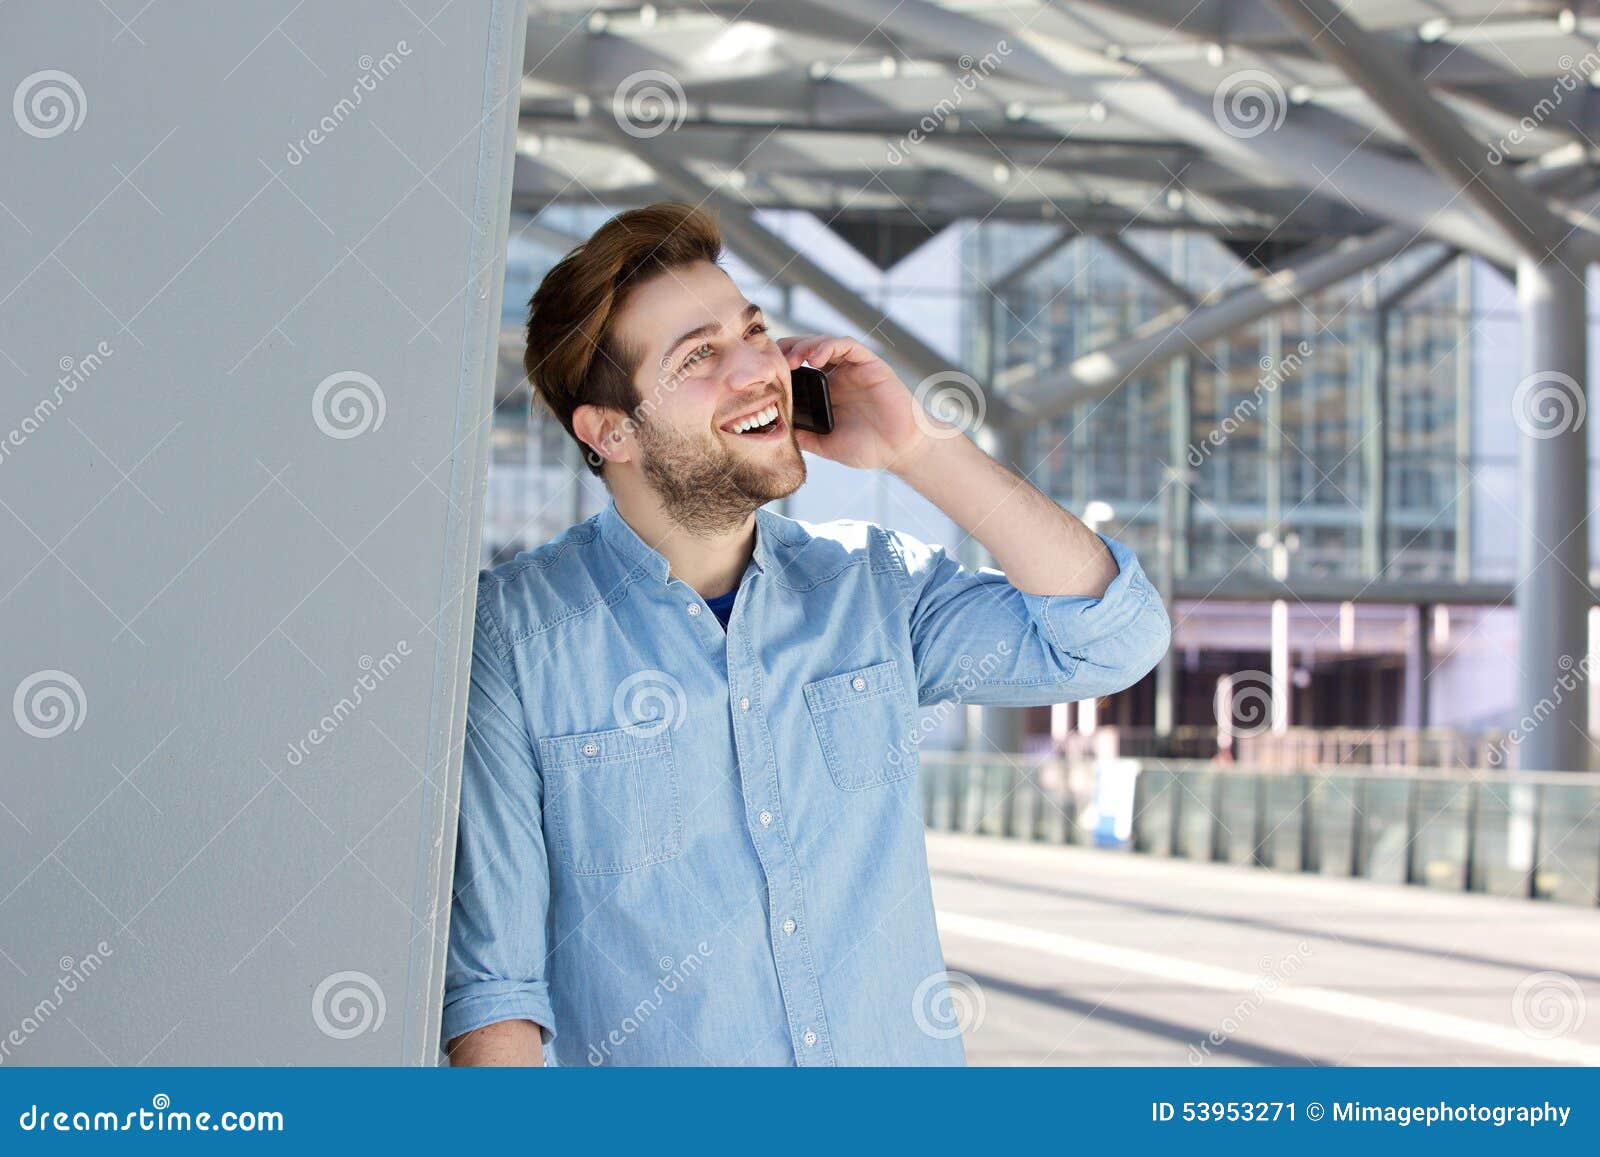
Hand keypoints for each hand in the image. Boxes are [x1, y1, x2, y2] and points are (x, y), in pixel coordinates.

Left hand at [777, 334, 937, 471]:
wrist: (900, 450)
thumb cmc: (867, 448)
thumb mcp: (825, 444)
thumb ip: (803, 435)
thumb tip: (774, 430)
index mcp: (826, 392)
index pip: (798, 369)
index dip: (780, 366)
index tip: (763, 374)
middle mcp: (838, 376)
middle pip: (806, 351)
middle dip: (787, 351)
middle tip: (772, 363)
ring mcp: (853, 368)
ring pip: (824, 343)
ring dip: (804, 346)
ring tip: (791, 359)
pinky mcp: (869, 363)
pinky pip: (847, 345)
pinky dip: (828, 346)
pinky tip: (815, 359)